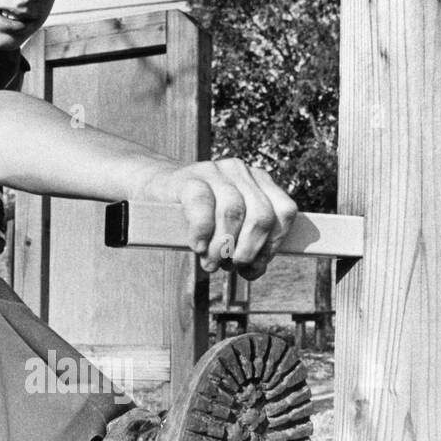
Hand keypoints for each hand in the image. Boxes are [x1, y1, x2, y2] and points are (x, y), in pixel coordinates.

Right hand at [143, 158, 297, 276]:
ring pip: (234, 212)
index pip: (284, 212)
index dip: (272, 245)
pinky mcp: (189, 178)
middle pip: (261, 215)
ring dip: (223, 247)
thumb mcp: (228, 227)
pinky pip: (202, 205)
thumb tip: (254, 269)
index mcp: (260, 182)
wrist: (156, 191)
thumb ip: (247, 243)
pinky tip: (197, 246)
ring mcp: (215, 171)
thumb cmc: (196, 216)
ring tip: (210, 262)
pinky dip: (202, 232)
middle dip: (248, 250)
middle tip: (229, 266)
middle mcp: (242, 172)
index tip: (253, 266)